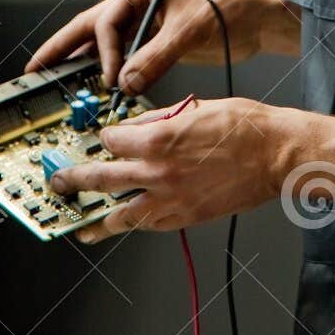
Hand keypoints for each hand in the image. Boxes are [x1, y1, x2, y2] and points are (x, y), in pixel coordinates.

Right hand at [24, 0, 273, 92]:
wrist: (256, 16)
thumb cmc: (228, 7)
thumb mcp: (189, 32)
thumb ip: (155, 58)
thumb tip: (127, 83)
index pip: (107, 22)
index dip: (107, 54)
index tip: (113, 80)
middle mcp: (136, 1)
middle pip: (90, 26)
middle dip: (62, 48)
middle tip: (34, 69)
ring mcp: (144, 20)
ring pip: (103, 42)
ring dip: (84, 61)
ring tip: (55, 79)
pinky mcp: (154, 39)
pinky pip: (123, 55)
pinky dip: (109, 70)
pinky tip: (95, 85)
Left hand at [50, 95, 294, 240]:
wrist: (276, 154)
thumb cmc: (244, 127)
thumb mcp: (195, 108)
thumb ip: (159, 119)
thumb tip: (136, 125)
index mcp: (157, 139)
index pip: (110, 140)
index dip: (104, 137)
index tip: (102, 138)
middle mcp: (158, 172)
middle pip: (102, 179)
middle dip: (74, 181)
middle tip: (59, 183)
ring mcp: (171, 199)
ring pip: (121, 215)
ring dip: (97, 219)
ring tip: (81, 224)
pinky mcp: (186, 217)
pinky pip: (150, 225)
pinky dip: (134, 225)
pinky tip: (125, 226)